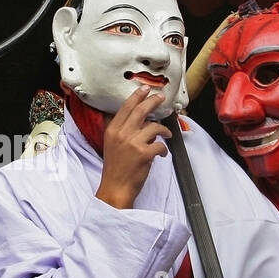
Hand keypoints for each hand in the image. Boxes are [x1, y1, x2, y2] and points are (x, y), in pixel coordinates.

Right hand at [95, 88, 169, 208]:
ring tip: (167, 135)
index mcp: (112, 131)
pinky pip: (160, 145)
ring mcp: (133, 143)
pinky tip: (161, 154)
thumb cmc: (115, 168)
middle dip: (153, 102)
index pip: (126, 108)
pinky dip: (163, 149)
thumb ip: (122, 131)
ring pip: (154, 127)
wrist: (115, 188)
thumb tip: (141, 121)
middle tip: (161, 98)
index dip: (137, 96)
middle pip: (141, 111)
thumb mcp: (111, 145)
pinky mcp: (144, 154)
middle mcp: (122, 134)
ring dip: (164, 130)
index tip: (145, 89)